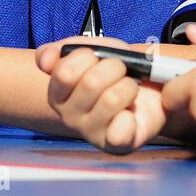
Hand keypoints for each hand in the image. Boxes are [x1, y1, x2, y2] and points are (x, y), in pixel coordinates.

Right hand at [36, 36, 167, 152]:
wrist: (149, 86)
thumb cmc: (115, 70)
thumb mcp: (91, 49)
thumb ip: (62, 50)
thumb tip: (46, 61)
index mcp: (58, 94)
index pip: (64, 73)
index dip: (87, 56)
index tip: (97, 56)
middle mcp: (69, 117)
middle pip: (90, 83)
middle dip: (114, 67)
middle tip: (121, 70)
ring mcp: (91, 133)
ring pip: (111, 100)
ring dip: (128, 86)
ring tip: (130, 89)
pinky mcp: (115, 146)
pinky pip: (119, 132)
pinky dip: (131, 117)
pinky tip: (131, 113)